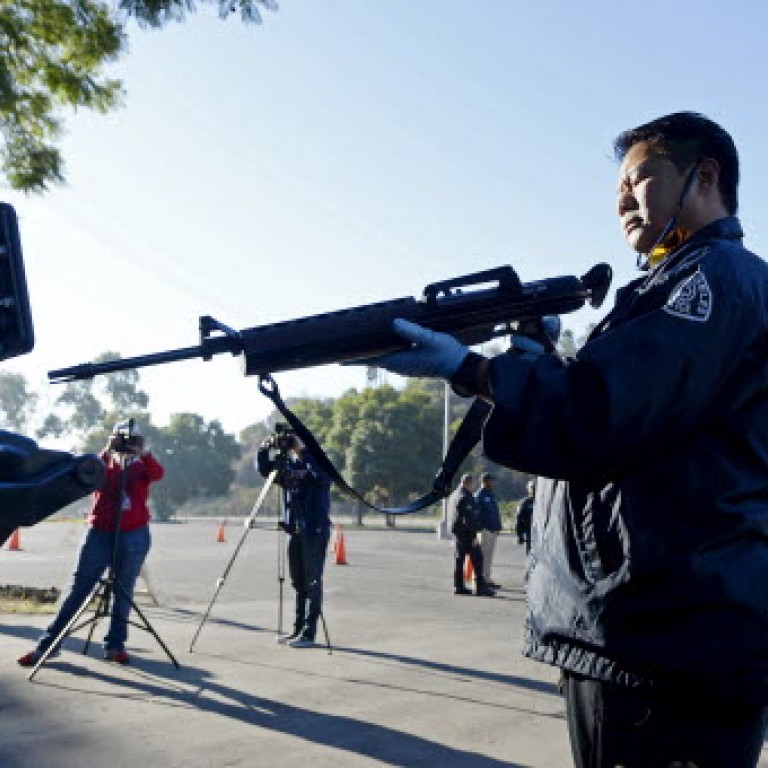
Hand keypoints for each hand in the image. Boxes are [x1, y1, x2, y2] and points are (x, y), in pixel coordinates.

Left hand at [349, 319, 469, 378]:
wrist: (461, 366)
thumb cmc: (446, 353)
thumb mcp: (429, 339)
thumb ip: (412, 332)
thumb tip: (394, 323)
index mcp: (399, 361)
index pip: (371, 360)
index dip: (355, 358)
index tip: (339, 358)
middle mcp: (399, 366)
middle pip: (374, 359)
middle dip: (360, 354)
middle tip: (343, 349)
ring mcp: (405, 367)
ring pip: (382, 358)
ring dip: (371, 353)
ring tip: (358, 346)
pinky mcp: (411, 364)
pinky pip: (391, 358)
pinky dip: (383, 352)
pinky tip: (381, 345)